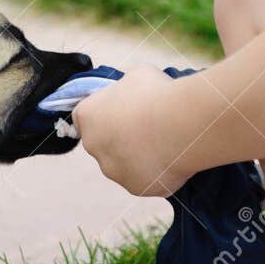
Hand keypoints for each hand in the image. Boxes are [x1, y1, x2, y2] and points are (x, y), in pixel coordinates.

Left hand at [72, 67, 195, 196]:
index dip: (104, 115)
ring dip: (138, 157)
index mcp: (87, 115)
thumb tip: (134, 94)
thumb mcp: (138, 76)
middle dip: (120, 138)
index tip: (123, 113)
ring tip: (166, 143)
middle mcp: (94, 146)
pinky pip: (145, 179)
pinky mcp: (135, 187)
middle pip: (103, 144)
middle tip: (148, 128)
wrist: (180, 125)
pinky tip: (173, 158)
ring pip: (123, 165)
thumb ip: (127, 88)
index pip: (84, 118)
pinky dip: (156, 172)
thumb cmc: (157, 93)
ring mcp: (113, 170)